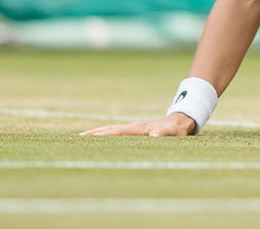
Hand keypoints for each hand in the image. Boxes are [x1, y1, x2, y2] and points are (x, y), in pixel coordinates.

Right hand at [80, 112, 195, 136]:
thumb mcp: (173, 133)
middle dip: (95, 133)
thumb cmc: (177, 129)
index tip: (91, 137)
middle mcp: (134, 127)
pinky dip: (106, 134)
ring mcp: (134, 128)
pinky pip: (117, 132)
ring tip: (83, 138)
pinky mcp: (135, 131)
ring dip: (98, 133)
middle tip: (78, 138)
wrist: (181, 120)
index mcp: (140, 129)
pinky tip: (100, 138)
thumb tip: (153, 135)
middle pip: (110, 129)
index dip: (104, 135)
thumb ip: (164, 134)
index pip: (118, 132)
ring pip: (112, 130)